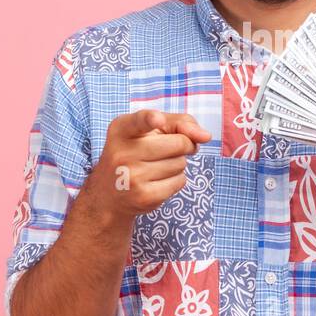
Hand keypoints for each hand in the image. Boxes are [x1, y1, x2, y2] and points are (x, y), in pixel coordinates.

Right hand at [88, 109, 211, 220]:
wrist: (110, 193)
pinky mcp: (144, 196)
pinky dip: (176, 180)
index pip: (138, 121)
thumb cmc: (136, 152)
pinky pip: (180, 182)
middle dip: (182, 145)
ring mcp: (132, 176)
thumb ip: (179, 122)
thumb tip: (205, 136)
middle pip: (179, 143)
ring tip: (154, 166)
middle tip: (165, 150)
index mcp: (122, 129)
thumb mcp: (150, 129)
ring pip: (181, 163)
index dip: (150, 119)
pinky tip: (156, 180)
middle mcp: (123, 152)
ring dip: (177, 163)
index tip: (157, 118)